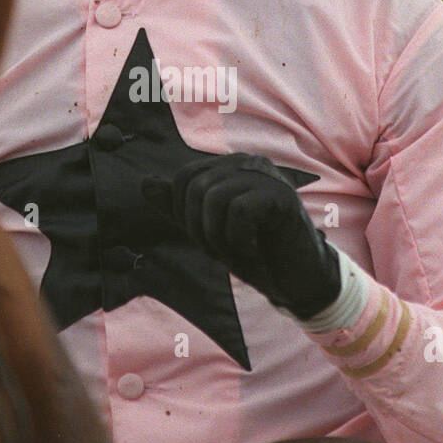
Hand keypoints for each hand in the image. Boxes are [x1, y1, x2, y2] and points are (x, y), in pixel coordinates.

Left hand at [140, 153, 340, 318]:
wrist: (297, 280)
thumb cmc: (255, 252)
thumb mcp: (207, 230)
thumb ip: (178, 208)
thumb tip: (145, 183)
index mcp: (229, 168)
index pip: (184, 178)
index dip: (183, 214)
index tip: (208, 240)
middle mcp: (247, 163)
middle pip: (195, 187)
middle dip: (199, 229)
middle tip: (223, 252)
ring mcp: (267, 176)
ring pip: (214, 197)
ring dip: (218, 239)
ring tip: (238, 254)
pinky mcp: (281, 196)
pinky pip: (240, 211)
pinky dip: (239, 242)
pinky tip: (252, 253)